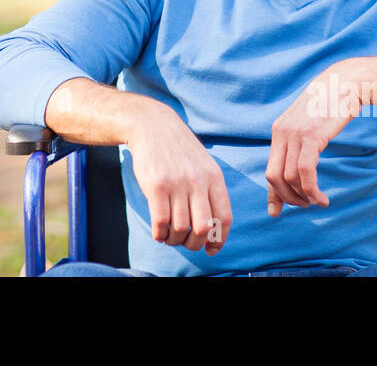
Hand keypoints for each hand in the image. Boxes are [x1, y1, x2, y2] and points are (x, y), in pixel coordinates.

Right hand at [126, 109, 232, 255]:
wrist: (152, 125)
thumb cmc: (178, 150)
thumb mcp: (203, 165)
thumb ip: (209, 192)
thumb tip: (212, 229)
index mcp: (214, 177)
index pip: (224, 218)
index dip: (219, 240)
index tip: (210, 249)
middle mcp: (198, 181)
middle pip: (203, 228)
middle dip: (194, 243)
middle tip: (184, 242)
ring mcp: (177, 183)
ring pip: (181, 228)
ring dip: (174, 240)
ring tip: (168, 236)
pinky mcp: (156, 186)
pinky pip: (161, 222)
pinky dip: (160, 234)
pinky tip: (158, 232)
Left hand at [265, 69, 357, 214]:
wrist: (343, 83)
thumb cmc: (329, 105)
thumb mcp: (308, 124)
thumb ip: (299, 143)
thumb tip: (297, 165)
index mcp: (278, 131)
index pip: (269, 169)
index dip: (273, 194)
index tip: (275, 211)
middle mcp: (281, 133)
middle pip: (274, 177)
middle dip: (288, 198)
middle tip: (305, 205)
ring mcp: (295, 134)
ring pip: (290, 178)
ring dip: (303, 197)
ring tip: (317, 201)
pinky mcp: (311, 136)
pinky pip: (305, 171)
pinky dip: (312, 190)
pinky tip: (322, 197)